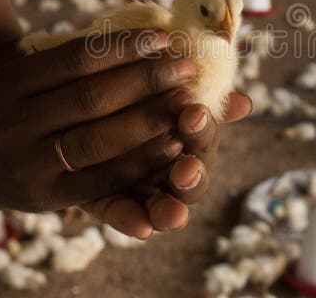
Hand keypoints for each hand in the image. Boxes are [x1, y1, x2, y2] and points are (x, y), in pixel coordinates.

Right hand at [0, 30, 196, 230]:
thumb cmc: (8, 107)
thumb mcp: (22, 74)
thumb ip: (71, 59)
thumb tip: (144, 36)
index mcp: (10, 83)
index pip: (78, 58)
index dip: (126, 47)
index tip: (166, 37)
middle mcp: (14, 123)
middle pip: (92, 97)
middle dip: (147, 80)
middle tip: (188, 67)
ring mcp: (29, 164)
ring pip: (99, 139)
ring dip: (151, 120)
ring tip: (189, 104)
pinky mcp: (48, 196)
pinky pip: (103, 178)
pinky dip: (141, 161)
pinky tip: (173, 146)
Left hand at [84, 92, 251, 235]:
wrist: (71, 102)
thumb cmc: (132, 88)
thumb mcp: (160, 85)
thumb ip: (197, 90)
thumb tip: (244, 102)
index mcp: (188, 140)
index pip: (203, 140)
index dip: (203, 131)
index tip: (195, 114)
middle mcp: (170, 170)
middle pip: (190, 180)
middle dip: (192, 175)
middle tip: (187, 168)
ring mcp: (141, 190)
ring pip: (162, 206)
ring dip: (170, 207)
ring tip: (174, 212)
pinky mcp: (106, 202)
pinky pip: (120, 216)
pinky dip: (131, 222)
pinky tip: (141, 230)